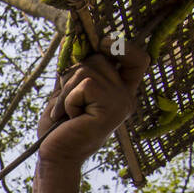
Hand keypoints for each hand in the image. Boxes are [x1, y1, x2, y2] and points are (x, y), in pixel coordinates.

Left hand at [36, 35, 150, 165]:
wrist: (55, 156)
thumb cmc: (59, 127)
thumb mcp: (66, 91)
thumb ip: (73, 68)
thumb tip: (70, 37)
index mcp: (119, 91)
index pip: (137, 58)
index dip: (122, 45)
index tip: (102, 44)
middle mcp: (125, 96)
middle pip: (99, 58)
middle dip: (72, 75)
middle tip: (69, 103)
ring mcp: (121, 102)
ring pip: (87, 70)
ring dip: (67, 91)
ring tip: (68, 113)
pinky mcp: (111, 109)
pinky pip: (85, 85)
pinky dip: (69, 100)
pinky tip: (70, 118)